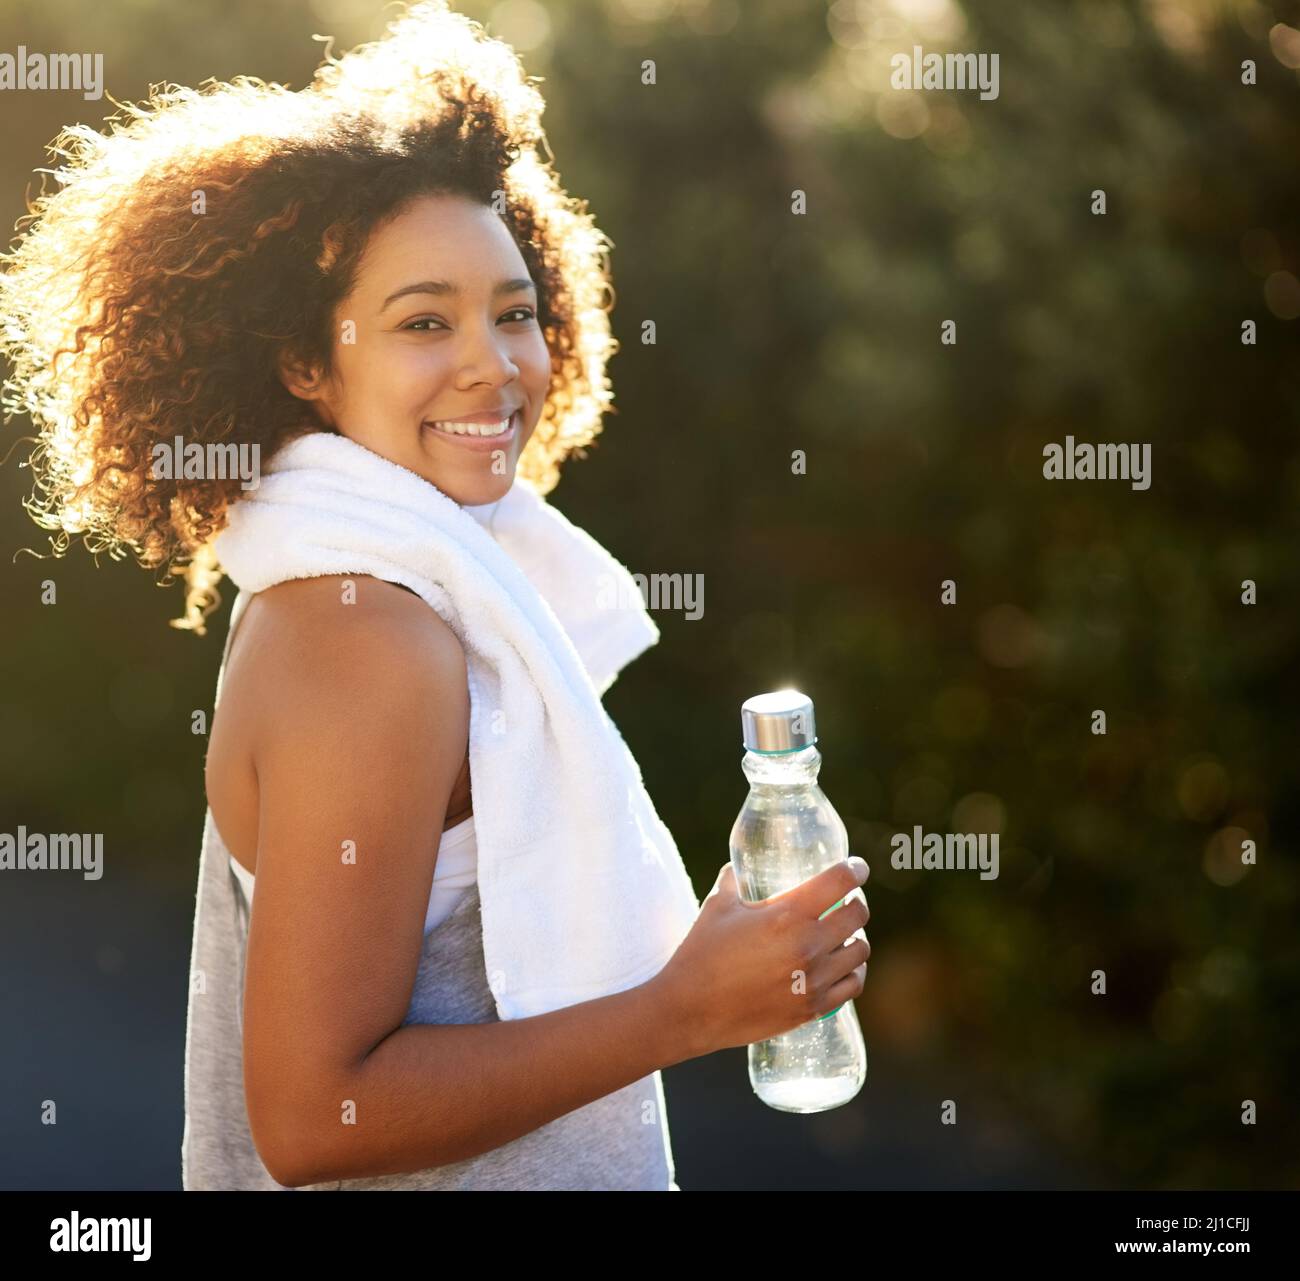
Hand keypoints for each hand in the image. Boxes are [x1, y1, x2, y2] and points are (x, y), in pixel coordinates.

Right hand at [656, 856, 870, 1057]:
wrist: (691, 1011)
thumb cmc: (701, 954)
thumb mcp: (718, 906)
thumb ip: (734, 880)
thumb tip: (740, 866)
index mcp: (786, 915)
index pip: (840, 882)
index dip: (855, 869)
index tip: (857, 867)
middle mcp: (807, 946)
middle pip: (858, 915)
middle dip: (856, 902)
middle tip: (847, 900)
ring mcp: (813, 980)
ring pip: (860, 951)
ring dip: (856, 937)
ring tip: (844, 934)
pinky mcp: (812, 1008)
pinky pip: (852, 984)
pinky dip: (853, 970)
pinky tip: (844, 965)